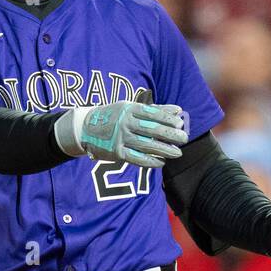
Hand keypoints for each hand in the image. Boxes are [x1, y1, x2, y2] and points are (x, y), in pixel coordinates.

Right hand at [56, 100, 188, 167]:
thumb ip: (155, 110)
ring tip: (178, 153)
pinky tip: (161, 162)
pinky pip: (136, 158)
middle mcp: (125, 123)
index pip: (153, 113)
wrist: (86, 127)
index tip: (180, 124)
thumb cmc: (114, 116)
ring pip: (146, 145)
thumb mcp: (131, 108)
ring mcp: (120, 138)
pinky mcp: (117, 153)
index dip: (168, 119)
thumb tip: (178, 111)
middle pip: (151, 129)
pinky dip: (150, 161)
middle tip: (184, 139)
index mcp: (130, 109)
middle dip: (170, 135)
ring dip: (164, 150)